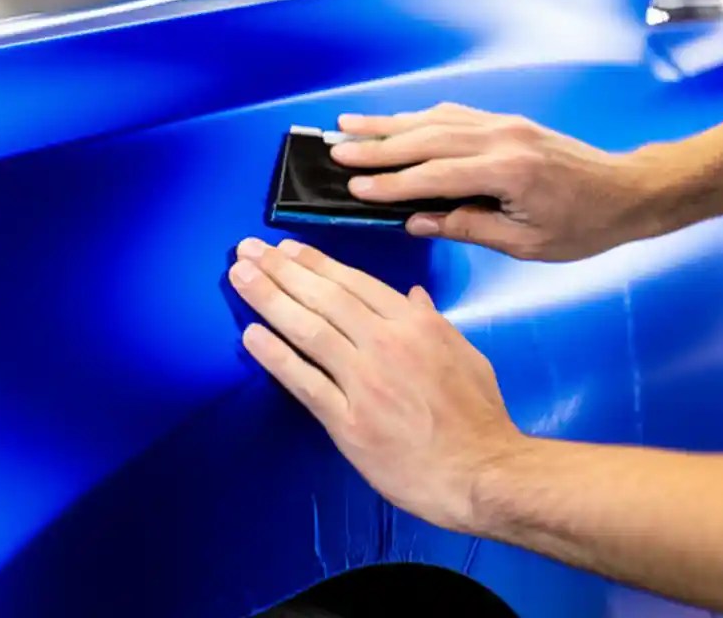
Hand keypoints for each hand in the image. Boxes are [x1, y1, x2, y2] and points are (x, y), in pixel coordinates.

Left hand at [228, 237, 525, 531]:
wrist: (483, 474)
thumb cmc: (479, 419)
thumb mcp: (466, 356)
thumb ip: (434, 323)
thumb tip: (413, 296)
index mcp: (416, 325)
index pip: (354, 282)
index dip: (314, 262)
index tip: (285, 247)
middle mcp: (387, 345)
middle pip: (324, 297)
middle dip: (281, 269)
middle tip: (247, 250)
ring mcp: (365, 383)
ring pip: (308, 331)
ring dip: (269, 300)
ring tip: (239, 277)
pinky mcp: (349, 423)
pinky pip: (304, 382)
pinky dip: (275, 357)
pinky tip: (251, 335)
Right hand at [334, 104, 656, 260]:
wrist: (629, 192)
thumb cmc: (584, 226)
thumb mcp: (525, 243)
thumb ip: (467, 227)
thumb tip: (417, 221)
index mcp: (507, 171)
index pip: (434, 174)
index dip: (390, 182)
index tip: (353, 186)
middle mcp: (502, 138)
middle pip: (425, 137)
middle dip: (376, 145)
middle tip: (334, 150)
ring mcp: (504, 124)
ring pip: (435, 120)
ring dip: (390, 123)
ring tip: (349, 127)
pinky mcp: (508, 122)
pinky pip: (453, 115)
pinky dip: (419, 118)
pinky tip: (396, 123)